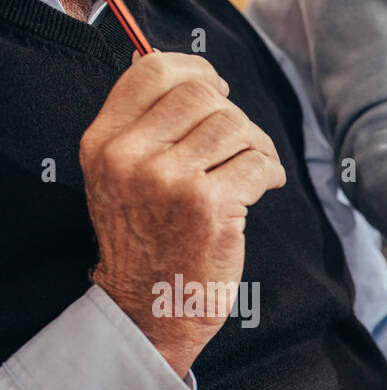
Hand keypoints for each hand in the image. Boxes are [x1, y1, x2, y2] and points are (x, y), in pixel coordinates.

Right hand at [81, 52, 285, 377]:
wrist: (151, 309)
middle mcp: (132, 157)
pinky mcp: (211, 207)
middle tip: (245, 142)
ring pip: (235, 127)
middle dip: (235, 115)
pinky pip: (257, 163)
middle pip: (202, 96)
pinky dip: (271, 171)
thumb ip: (145, 131)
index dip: (196, 72)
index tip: (219, 88)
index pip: (152, 72)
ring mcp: (171, 181)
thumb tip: (198, 83)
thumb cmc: (148, 244)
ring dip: (258, 144)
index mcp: (104, 144)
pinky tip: (265, 186)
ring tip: (256, 167)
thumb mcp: (121, 180)